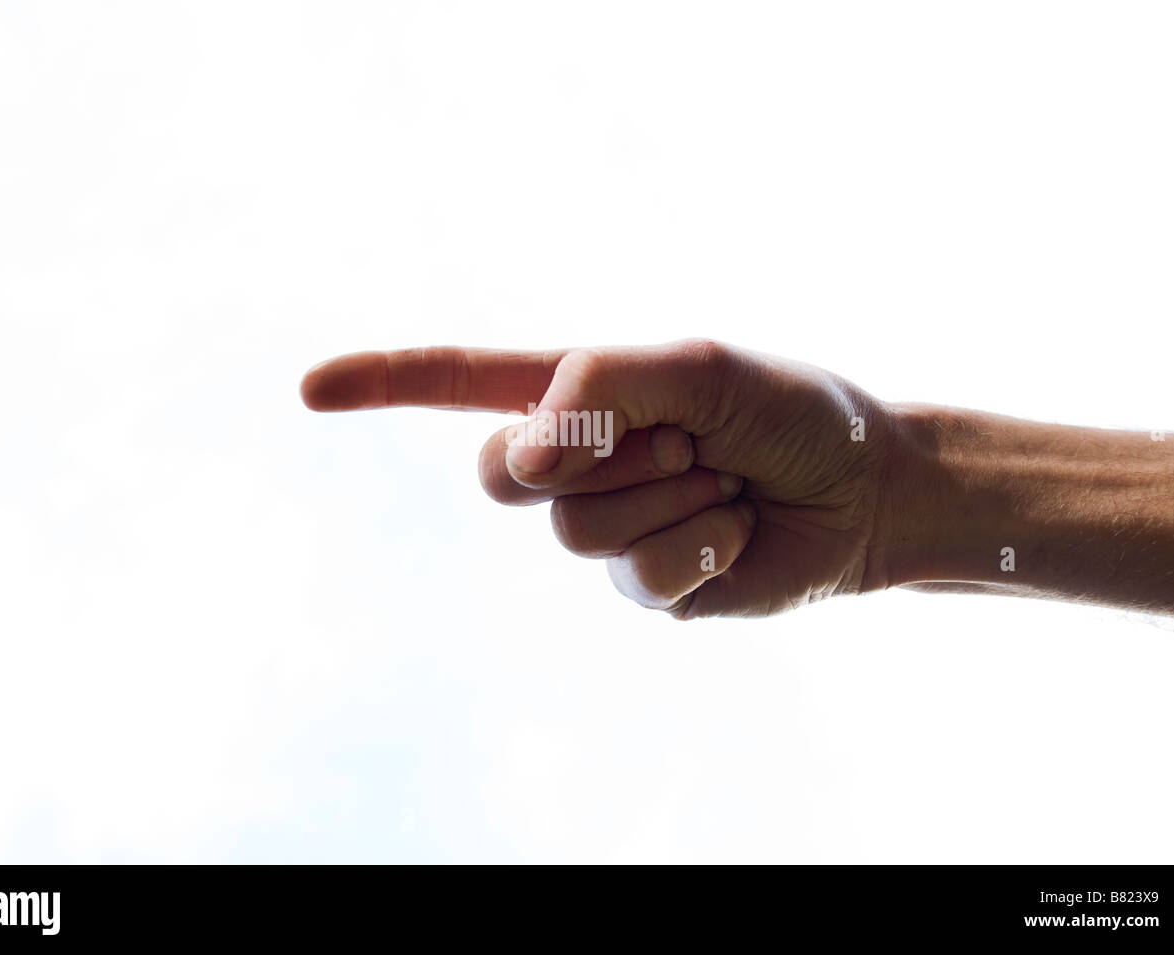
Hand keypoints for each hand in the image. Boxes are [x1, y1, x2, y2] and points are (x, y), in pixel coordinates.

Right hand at [300, 339, 901, 617]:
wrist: (863, 489)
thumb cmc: (786, 411)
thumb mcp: (697, 368)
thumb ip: (600, 385)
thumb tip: (518, 457)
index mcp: (579, 394)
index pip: (461, 383)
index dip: (384, 382)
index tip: (310, 389)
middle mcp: (577, 463)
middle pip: (500, 476)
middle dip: (591, 455)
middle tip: (680, 438)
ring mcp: (604, 528)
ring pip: (575, 530)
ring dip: (666, 497)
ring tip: (721, 482)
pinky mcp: (643, 586)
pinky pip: (636, 575)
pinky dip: (698, 546)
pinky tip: (734, 532)